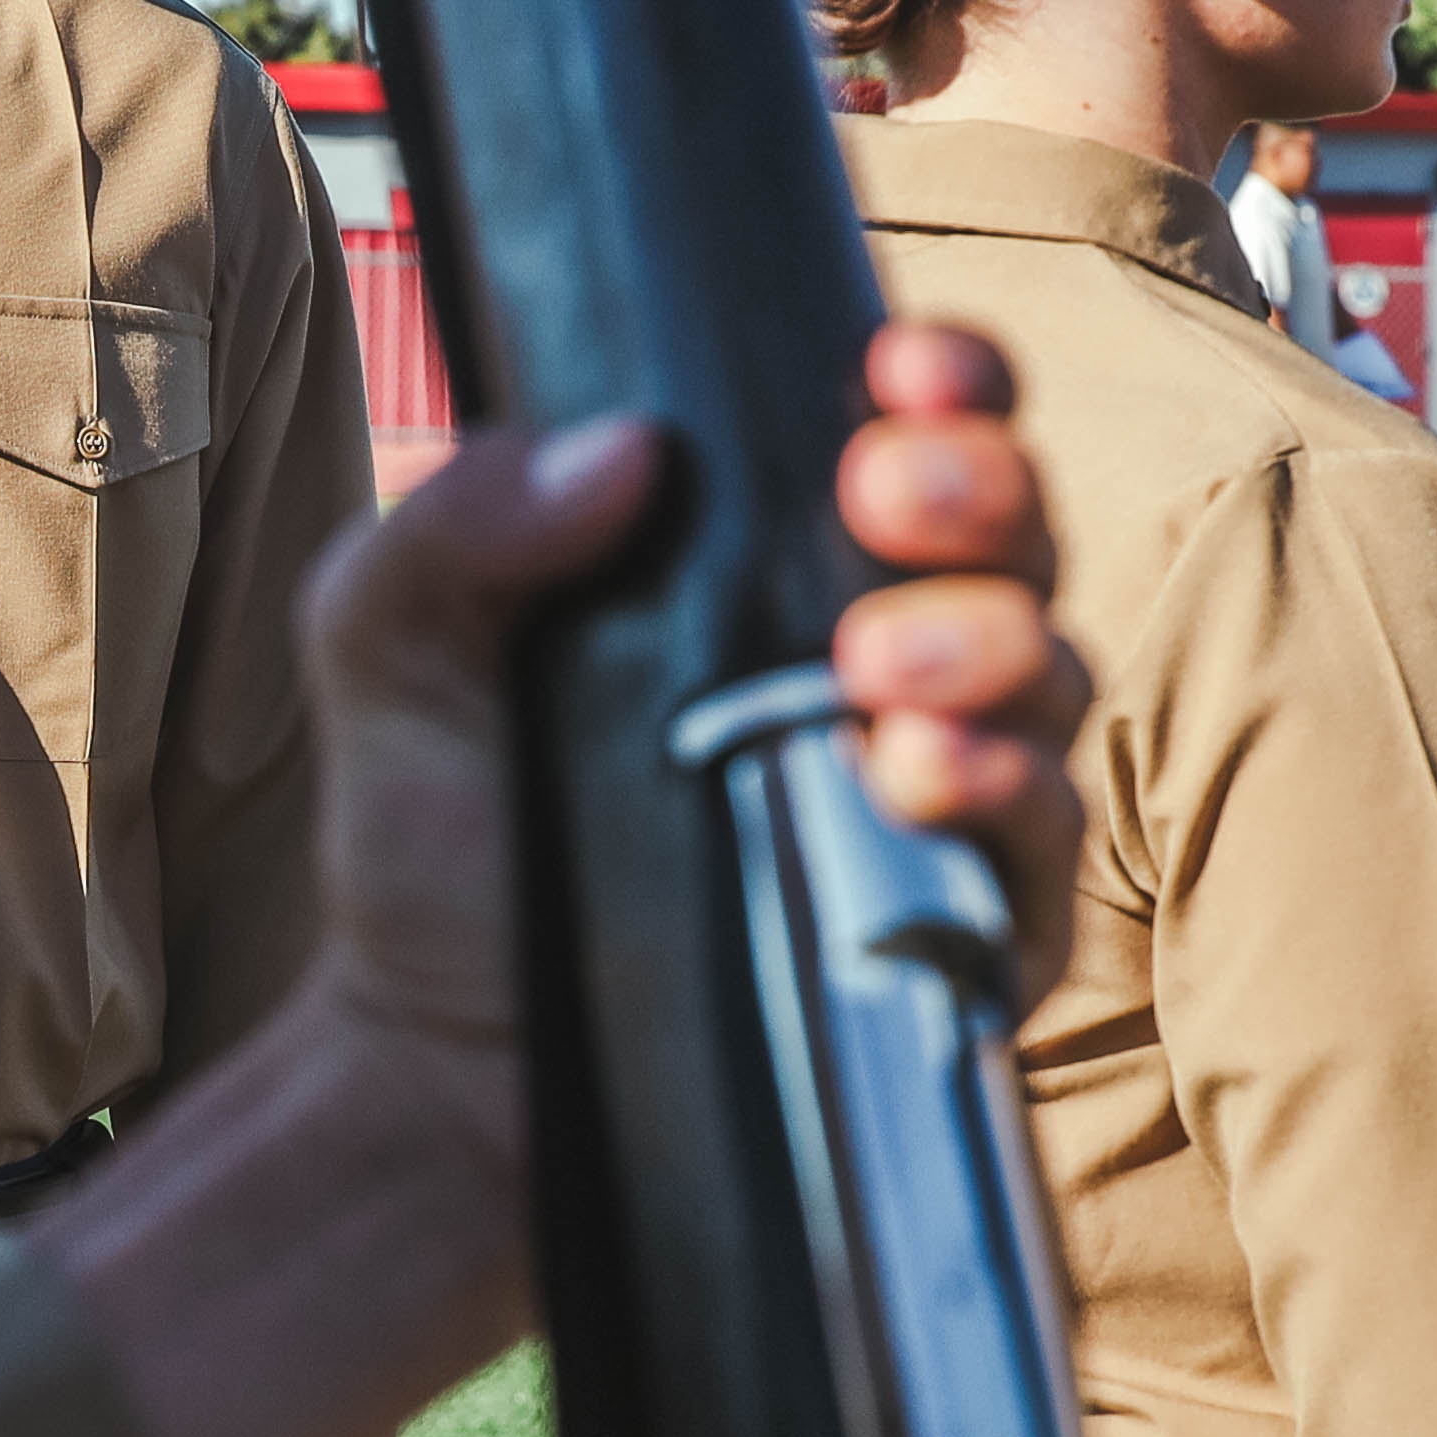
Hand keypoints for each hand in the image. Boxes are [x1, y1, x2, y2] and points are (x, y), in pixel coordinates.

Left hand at [54, 327, 1086, 1436]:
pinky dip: (1000, 792)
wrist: (435, 1066)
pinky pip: (1040, 847)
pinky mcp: (959, 933)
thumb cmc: (428, 834)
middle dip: (980, 488)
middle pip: (1016, 532)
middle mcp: (884, 658)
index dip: (947, 382)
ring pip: (1048, 674)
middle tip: (880, 496)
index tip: (901, 371)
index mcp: (773, 558)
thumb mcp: (388, 643)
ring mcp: (935, 797)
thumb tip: (620, 447)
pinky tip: (912, 775)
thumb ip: (459, 521)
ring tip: (870, 663)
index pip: (917, 434)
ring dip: (987, 640)